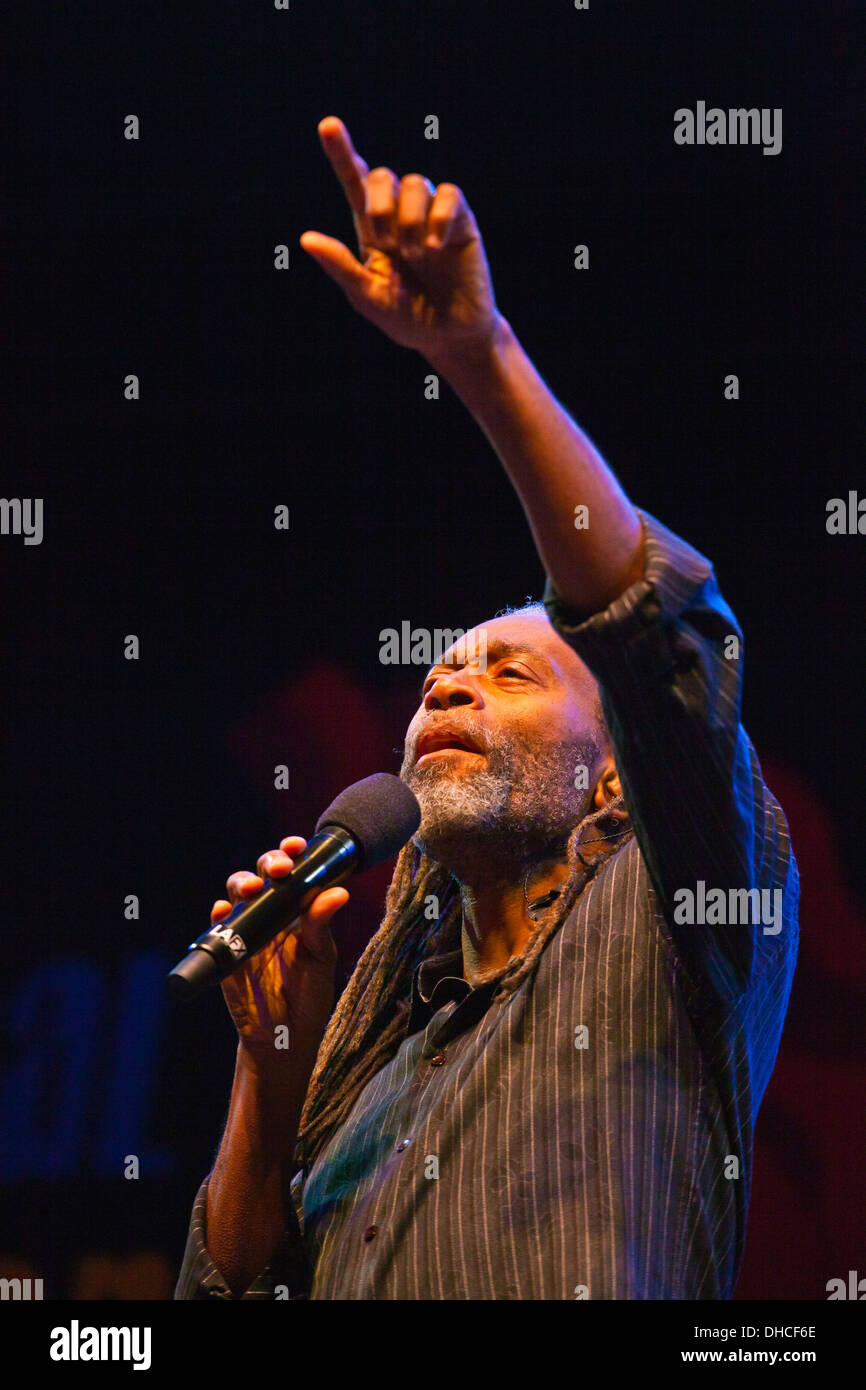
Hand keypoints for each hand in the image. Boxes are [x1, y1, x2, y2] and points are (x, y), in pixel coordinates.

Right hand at [211, 836, 348, 1059]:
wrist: (283, 1039)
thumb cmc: (308, 996)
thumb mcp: (321, 959)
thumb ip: (323, 925)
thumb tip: (339, 891)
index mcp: (297, 911)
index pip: (292, 872)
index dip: (291, 853)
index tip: (296, 845)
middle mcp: (270, 915)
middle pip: (262, 875)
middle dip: (267, 863)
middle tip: (278, 869)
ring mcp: (246, 931)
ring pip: (237, 894)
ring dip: (241, 883)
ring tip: (251, 888)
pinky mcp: (226, 951)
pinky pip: (218, 926)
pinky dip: (219, 915)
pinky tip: (224, 910)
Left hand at [299, 116, 501, 363]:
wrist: (451, 337)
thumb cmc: (407, 319)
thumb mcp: (369, 297)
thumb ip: (342, 267)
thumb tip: (306, 239)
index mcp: (372, 229)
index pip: (354, 183)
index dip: (342, 153)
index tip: (328, 126)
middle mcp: (400, 215)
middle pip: (382, 176)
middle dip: (379, 203)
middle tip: (387, 241)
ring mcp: (431, 215)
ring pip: (415, 182)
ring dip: (409, 217)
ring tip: (416, 253)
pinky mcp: (461, 221)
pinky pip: (449, 195)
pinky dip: (439, 216)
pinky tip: (435, 245)